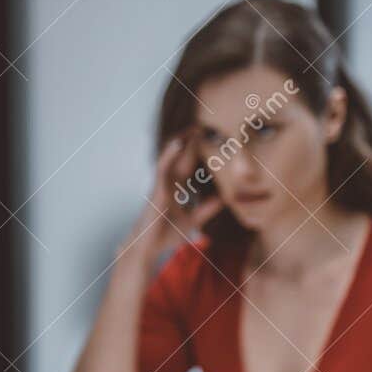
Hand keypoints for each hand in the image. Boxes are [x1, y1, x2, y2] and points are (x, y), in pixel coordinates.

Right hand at [130, 135, 222, 260]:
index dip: (201, 152)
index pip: (191, 165)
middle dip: (193, 142)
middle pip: (183, 157)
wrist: (147, 247)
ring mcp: (161, 184)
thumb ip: (207, 208)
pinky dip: (170, 154)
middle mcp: (168, 182)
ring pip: (172, 157)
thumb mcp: (194, 220)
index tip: (214, 137)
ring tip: (195, 126)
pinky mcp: (156, 189)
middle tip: (207, 124)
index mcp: (177, 188)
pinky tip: (179, 142)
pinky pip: (163, 167)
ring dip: (182, 141)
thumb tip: (224, 198)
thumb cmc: (165, 234)